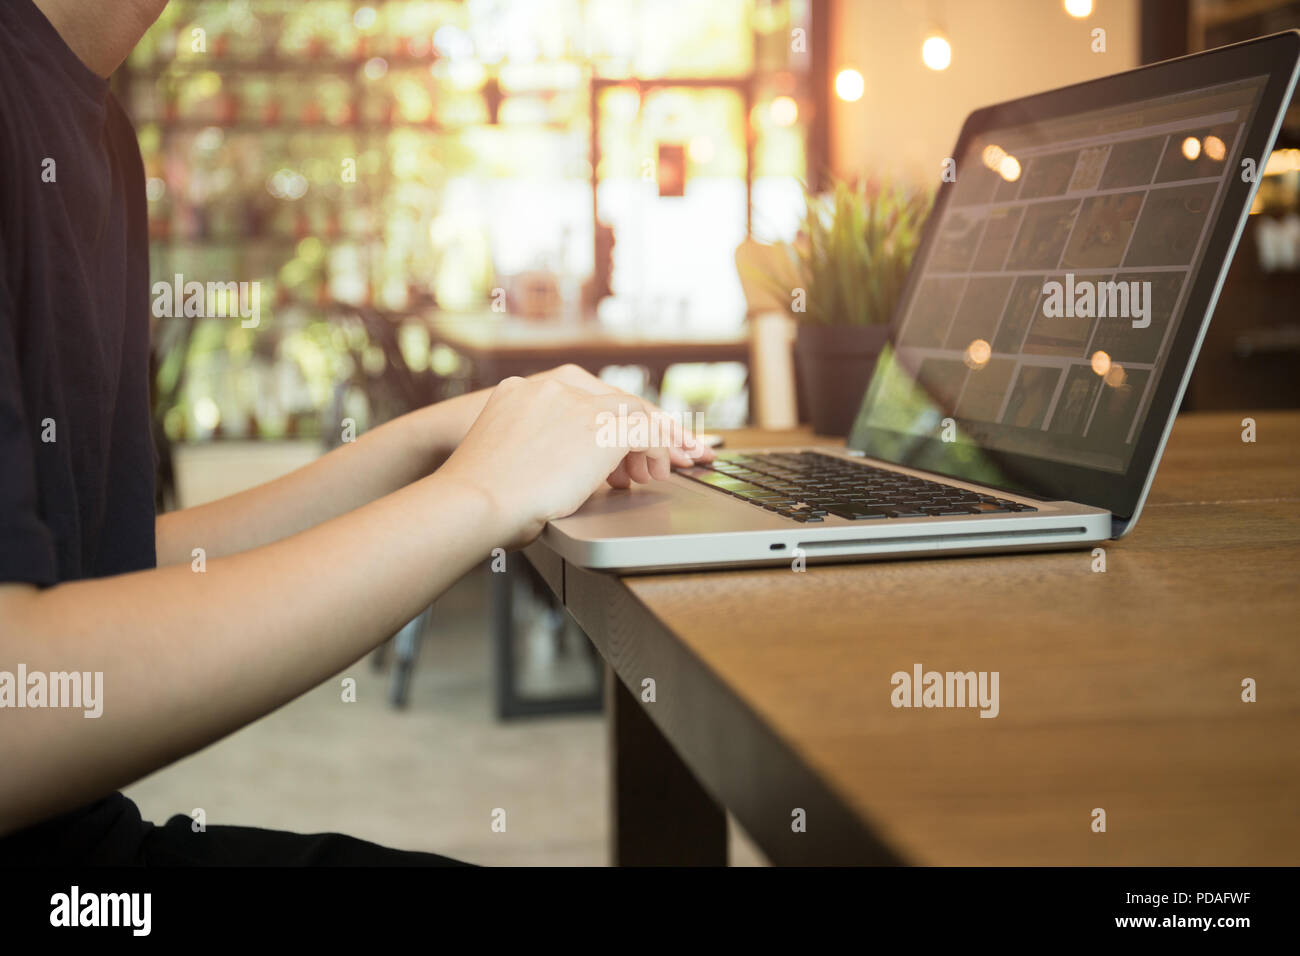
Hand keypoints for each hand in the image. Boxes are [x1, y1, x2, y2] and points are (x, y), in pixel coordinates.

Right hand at [438, 371, 712, 546]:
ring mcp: (579, 403)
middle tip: (662, 454)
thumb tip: (563, 472)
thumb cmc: (481, 498)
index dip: (611, 422)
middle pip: (615, 400)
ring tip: (659, 470)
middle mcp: (554, 388)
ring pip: (635, 413)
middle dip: (643, 429)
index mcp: (525, 391)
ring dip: (655, 442)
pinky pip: (648, 433)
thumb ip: (537, 449)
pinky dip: (660, 451)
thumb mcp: (508, 456)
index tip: (626, 442)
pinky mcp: (602, 425)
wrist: (474, 501)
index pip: (585, 398)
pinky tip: (658, 471)